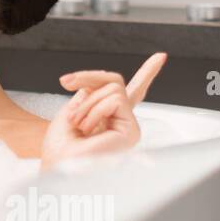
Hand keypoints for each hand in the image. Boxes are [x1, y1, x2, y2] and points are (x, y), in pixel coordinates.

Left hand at [40, 53, 166, 168]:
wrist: (58, 164)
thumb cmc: (60, 146)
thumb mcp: (72, 110)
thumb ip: (92, 94)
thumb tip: (102, 85)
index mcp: (109, 116)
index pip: (132, 92)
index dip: (147, 74)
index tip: (161, 56)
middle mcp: (122, 121)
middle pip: (114, 80)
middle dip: (88, 76)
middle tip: (66, 84)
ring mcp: (129, 126)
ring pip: (113, 88)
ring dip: (87, 102)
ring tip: (79, 124)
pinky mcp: (132, 131)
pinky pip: (115, 100)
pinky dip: (95, 109)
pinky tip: (90, 128)